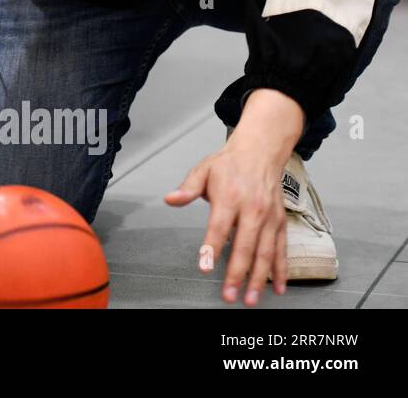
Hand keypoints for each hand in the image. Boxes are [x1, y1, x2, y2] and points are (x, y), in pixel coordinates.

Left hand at [164, 89, 303, 305]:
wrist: (260, 153)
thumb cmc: (229, 164)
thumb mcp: (202, 170)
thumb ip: (187, 188)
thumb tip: (170, 199)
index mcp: (230, 198)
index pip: (219, 227)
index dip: (211, 248)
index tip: (205, 267)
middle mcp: (253, 210)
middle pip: (245, 247)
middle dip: (237, 274)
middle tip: (229, 295)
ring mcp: (269, 219)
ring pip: (266, 253)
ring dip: (259, 279)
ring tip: (250, 299)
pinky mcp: (280, 223)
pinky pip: (282, 250)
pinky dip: (281, 271)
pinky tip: (277, 288)